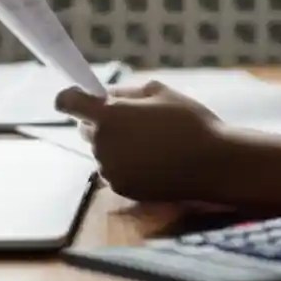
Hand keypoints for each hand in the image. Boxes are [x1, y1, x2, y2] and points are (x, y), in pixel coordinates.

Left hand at [55, 81, 224, 201]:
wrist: (213, 165)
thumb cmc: (189, 122)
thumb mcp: (160, 92)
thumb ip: (126, 91)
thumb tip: (107, 95)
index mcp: (109, 116)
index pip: (67, 102)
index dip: (72, 97)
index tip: (84, 97)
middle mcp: (102, 145)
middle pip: (84, 128)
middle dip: (101, 122)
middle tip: (133, 120)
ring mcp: (110, 170)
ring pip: (100, 150)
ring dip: (114, 145)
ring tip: (149, 142)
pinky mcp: (121, 189)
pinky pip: (113, 170)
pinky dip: (124, 164)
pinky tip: (152, 161)